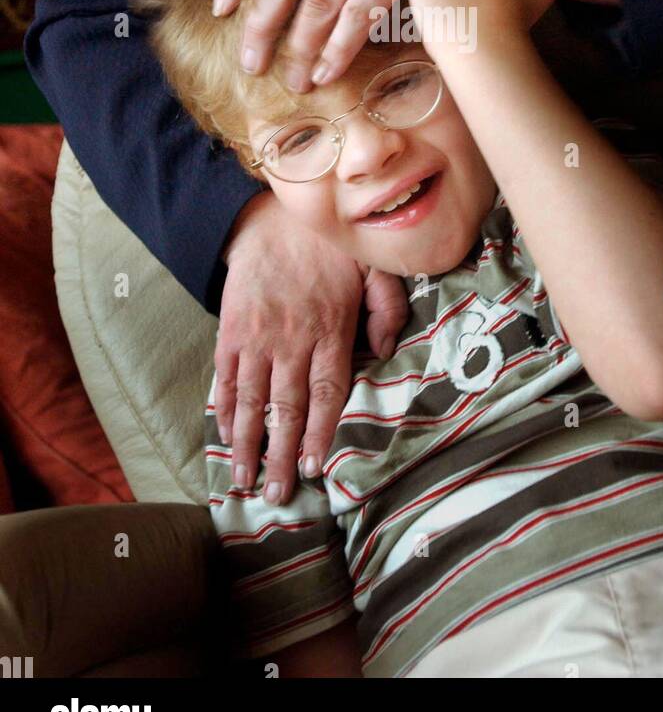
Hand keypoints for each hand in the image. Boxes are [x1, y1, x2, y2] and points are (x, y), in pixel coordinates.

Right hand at [216, 193, 407, 502]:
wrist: (270, 216)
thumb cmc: (329, 246)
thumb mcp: (374, 267)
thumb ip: (387, 309)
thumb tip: (384, 351)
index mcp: (330, 330)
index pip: (327, 393)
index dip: (321, 433)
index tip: (315, 469)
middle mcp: (292, 341)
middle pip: (288, 409)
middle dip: (282, 456)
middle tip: (277, 495)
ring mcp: (258, 337)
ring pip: (252, 401)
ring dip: (249, 444)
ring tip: (245, 480)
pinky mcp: (231, 329)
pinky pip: (226, 378)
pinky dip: (225, 410)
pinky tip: (227, 436)